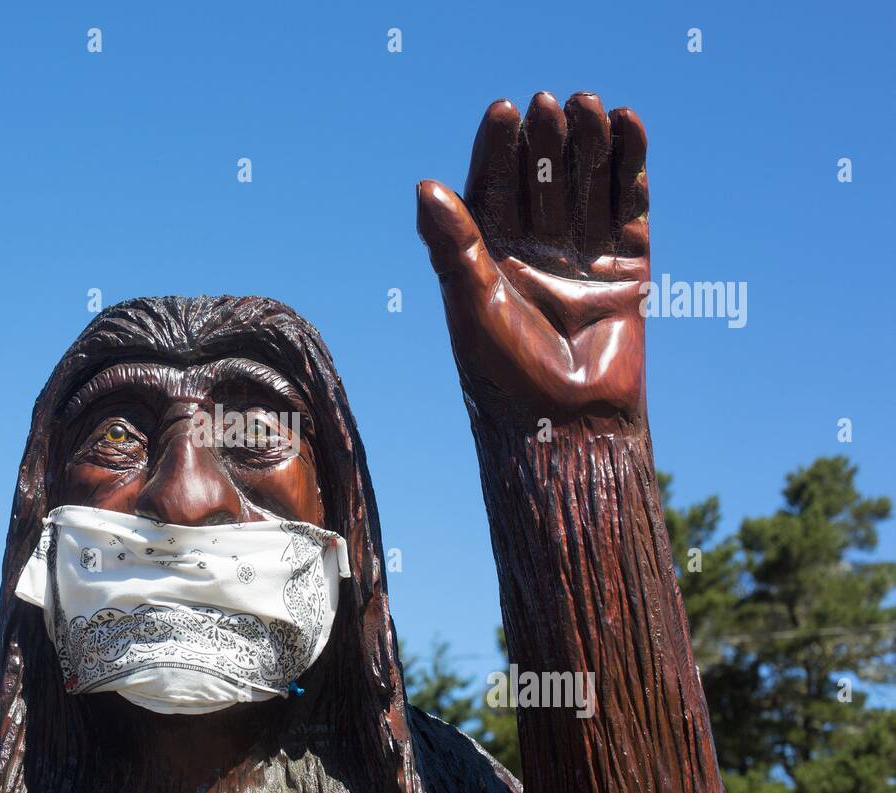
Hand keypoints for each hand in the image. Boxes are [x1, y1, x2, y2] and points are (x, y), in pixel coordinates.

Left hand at [417, 92, 649, 421]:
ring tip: (588, 103)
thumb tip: (425, 185)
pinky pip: (628, 205)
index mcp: (487, 258)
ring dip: (588, 143)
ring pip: (584, 185)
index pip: (493, 190)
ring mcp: (581, 256)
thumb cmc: (505, 375)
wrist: (567, 426)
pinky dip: (631, 165)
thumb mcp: (470, 304)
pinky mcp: (627, 266)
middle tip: (549, 103)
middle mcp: (533, 252)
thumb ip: (453, 245)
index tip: (503, 110)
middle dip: (544, 141)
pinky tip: (629, 124)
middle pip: (540, 180)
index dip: (498, 151)